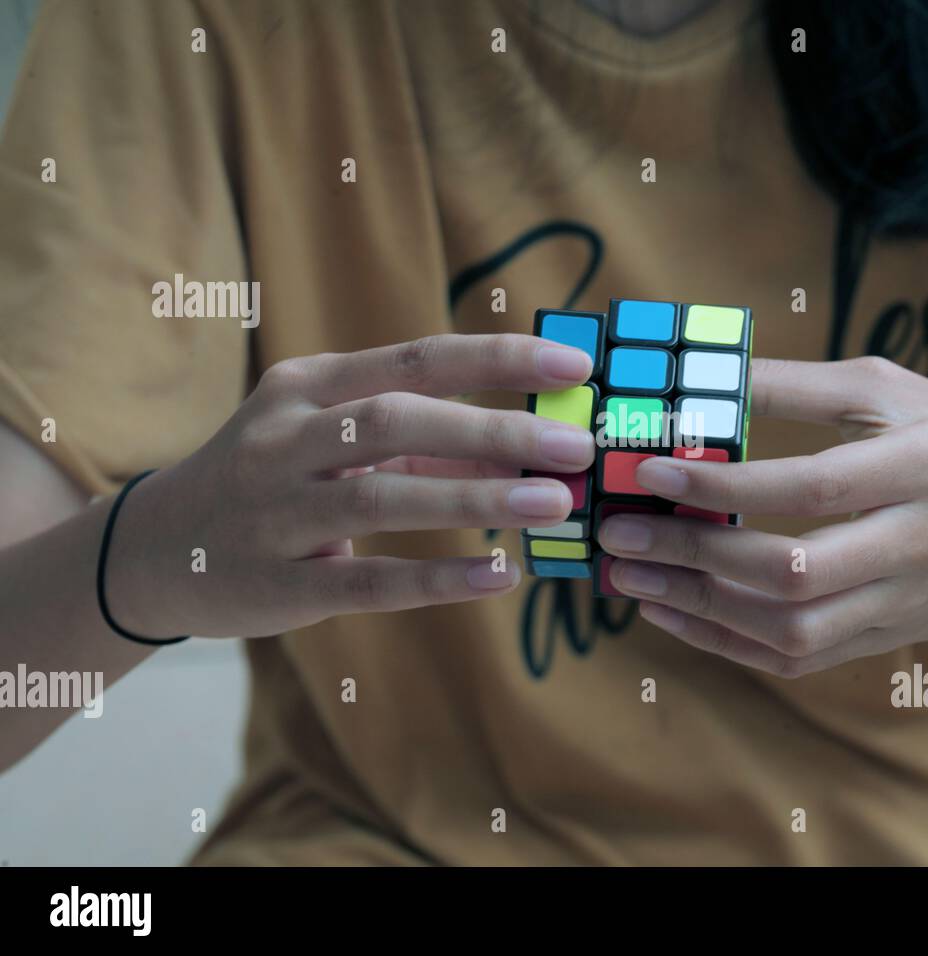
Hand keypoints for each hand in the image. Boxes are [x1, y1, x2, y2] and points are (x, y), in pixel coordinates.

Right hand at [105, 334, 594, 637]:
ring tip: (554, 505)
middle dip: (496, 430)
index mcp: (307, 385)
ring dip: (476, 498)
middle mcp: (284, 438)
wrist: (156, 550)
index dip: (498, 358)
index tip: (573, 364)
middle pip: (399, 420)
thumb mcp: (329, 436)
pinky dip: (438, 579)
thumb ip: (418, 437)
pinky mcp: (277, 584)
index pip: (415, 358)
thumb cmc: (273, 478)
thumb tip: (527, 440)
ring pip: (383, 499)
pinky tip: (499, 577)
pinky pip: (367, 581)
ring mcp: (274, 512)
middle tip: (576, 447)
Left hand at [596, 356, 927, 676]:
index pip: (813, 485)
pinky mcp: (888, 639)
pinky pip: (798, 658)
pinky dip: (727, 642)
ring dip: (699, 607)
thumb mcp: (896, 391)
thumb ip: (801, 384)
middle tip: (619, 532)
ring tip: (631, 574)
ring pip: (790, 629)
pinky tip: (673, 613)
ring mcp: (904, 604)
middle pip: (795, 572)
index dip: (726, 484)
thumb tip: (701, 380)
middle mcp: (918, 544)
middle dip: (694, 555)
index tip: (650, 469)